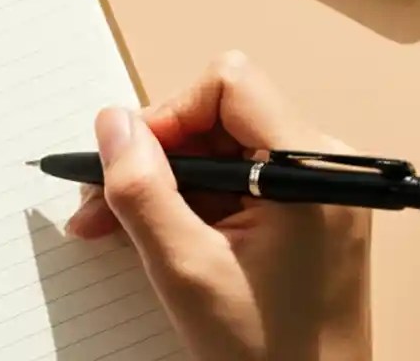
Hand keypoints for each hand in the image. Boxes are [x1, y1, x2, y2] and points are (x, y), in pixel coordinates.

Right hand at [65, 52, 371, 360]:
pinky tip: (147, 233)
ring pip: (216, 148)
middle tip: (99, 201)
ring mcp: (311, 190)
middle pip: (216, 115)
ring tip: (110, 225)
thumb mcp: (185, 268)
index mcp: (310, 168)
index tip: (128, 160)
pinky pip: (230, 181)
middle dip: (152, 154)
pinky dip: (185, 202)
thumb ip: (142, 189)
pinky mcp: (298, 213)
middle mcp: (320, 166)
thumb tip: (112, 124)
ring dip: (159, 182)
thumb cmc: (266, 352)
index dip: (168, 115)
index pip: (228, 85)